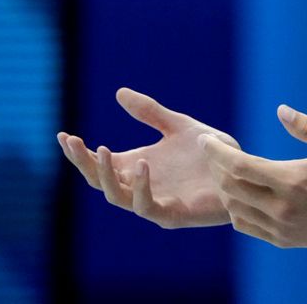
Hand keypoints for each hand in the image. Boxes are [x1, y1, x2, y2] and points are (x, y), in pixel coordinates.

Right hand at [57, 87, 238, 228]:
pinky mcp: (172, 214)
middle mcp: (140, 185)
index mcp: (137, 165)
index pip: (98, 162)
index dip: (79, 152)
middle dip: (84, 162)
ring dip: (107, 175)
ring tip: (104, 149)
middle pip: (99, 180)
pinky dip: (140, 187)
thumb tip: (118, 92)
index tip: (63, 135)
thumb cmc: (211, 153)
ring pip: (117, 196)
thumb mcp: (178, 126)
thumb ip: (149, 112)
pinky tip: (141, 164)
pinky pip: (146, 206)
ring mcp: (154, 201)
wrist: (242, 171)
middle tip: (73, 142)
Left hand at [200, 105, 306, 248]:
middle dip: (216, 168)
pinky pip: (247, 226)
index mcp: (292, 181)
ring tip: (226, 171)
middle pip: (230, 189)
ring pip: (235, 210)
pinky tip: (242, 195)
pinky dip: (236, 210)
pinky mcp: (283, 239)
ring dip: (224, 189)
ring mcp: (281, 227)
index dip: (217, 152)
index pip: (239, 167)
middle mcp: (282, 208)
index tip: (206, 140)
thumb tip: (281, 110)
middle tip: (214, 152)